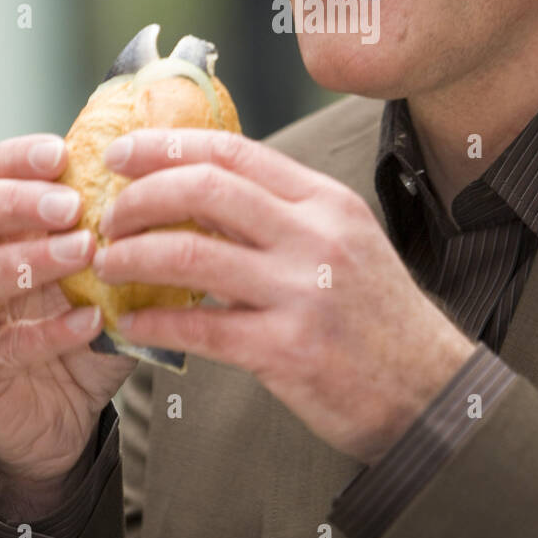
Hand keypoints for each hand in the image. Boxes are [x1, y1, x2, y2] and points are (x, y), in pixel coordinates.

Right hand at [0, 134, 136, 507]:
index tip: (62, 152)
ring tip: (85, 251)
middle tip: (70, 204)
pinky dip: (50, 330)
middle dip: (18, 200)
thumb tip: (186, 188)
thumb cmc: (85, 330)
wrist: (62, 416)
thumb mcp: (109, 274)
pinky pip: (5, 343)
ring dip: (36, 257)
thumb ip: (128, 235)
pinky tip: (89, 320)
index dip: (18, 158)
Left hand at [93, 129, 474, 462]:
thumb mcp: (343, 243)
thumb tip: (197, 192)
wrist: (429, 392)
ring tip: (108, 265)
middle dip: (141, 196)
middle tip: (107, 215)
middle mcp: (316, 235)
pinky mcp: (288, 348)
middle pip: (206, 188)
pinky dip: (155, 320)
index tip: (121, 154)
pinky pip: (201, 326)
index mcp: (325, 201)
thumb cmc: (376, 318)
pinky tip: (132, 322)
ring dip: (134, 256)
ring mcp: (303, 291)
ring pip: (191, 252)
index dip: (166, 146)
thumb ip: (280, 214)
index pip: (234, 151)